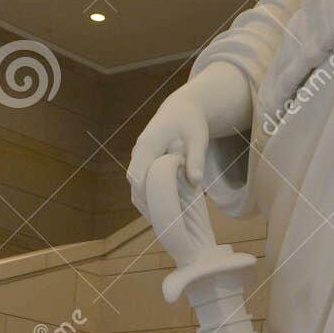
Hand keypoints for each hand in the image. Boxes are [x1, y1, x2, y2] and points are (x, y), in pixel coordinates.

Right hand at [127, 87, 209, 213]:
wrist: (182, 109)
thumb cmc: (190, 122)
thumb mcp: (198, 137)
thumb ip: (196, 159)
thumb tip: (196, 182)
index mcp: (146, 145)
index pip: (137, 176)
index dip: (147, 196)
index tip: (163, 212)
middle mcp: (138, 154)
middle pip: (135, 186)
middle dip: (149, 205)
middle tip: (169, 223)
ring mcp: (139, 160)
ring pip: (137, 189)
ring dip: (150, 204)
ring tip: (169, 221)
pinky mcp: (145, 166)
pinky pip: (143, 187)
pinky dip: (153, 199)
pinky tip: (169, 211)